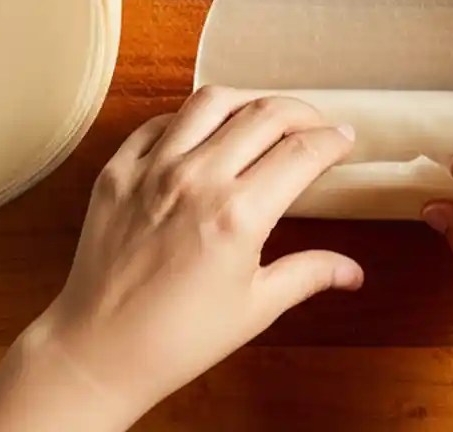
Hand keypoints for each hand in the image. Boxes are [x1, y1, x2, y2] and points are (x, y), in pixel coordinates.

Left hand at [0, 86, 362, 431]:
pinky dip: (189, 117)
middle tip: (316, 125)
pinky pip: (159, 123)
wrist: (98, 351)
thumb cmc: (180, 339)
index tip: (344, 140)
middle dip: (302, 113)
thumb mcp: (256, 308)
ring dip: (249, 101)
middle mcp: (196, 179)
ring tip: (265, 115)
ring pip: (211, 102)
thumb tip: (354, 272)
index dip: (332, 141)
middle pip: (264, 116)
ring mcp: (151, 170)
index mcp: (238, 215)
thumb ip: (308, 275)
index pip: (301, 153)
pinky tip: (205, 131)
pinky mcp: (116, 171)